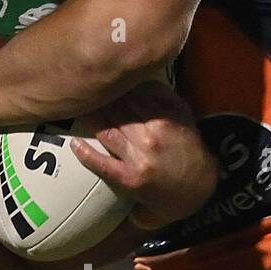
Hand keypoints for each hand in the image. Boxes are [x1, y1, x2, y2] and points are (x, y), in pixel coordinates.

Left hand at [68, 81, 217, 228]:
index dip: (115, 88)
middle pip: (115, 113)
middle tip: (83, 91)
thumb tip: (136, 79)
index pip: (131, 96)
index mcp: (163, 120)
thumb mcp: (182, 115)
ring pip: (105, 132)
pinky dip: (85, 153)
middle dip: (99, 101)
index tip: (102, 81)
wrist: (196, 189)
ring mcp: (137, 160)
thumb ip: (161, 94)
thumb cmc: (187, 147)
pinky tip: (74, 143)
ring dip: (90, 120)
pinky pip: (101, 164)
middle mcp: (149, 138)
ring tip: (77, 110)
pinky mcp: (127, 179)